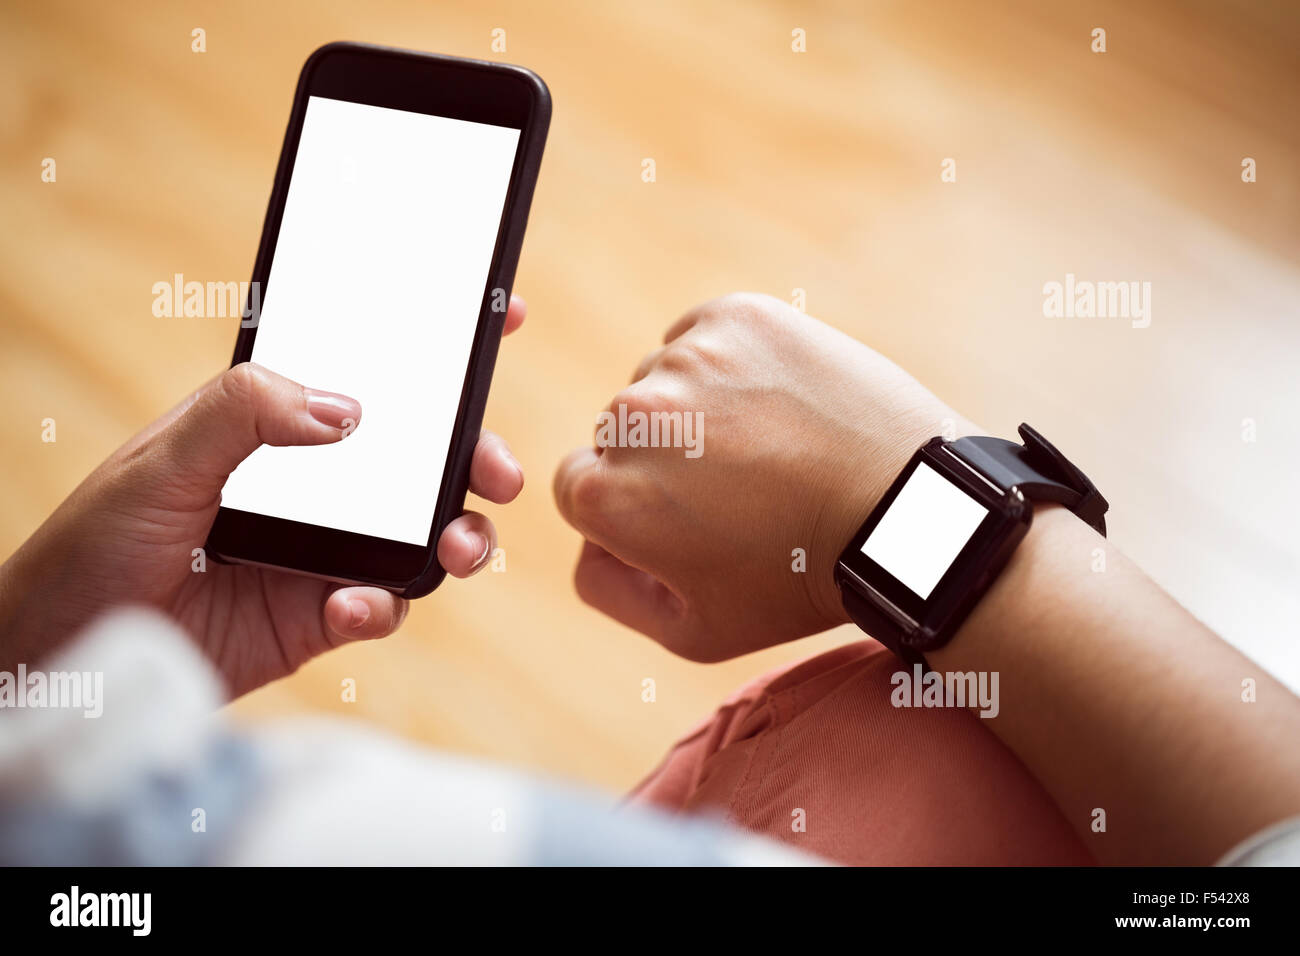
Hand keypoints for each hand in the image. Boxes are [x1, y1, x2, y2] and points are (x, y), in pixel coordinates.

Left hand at [0, 296, 528, 696]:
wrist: (64, 653)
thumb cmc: (94, 544)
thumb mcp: (162, 457)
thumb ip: (245, 411)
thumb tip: (347, 409)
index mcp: (277, 427)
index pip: (370, 374)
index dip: (439, 349)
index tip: (496, 318)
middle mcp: (317, 485)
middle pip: (424, 461)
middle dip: (477, 458)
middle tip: (494, 470)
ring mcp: (326, 551)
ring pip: (425, 534)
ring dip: (458, 536)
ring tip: (457, 548)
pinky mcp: (321, 616)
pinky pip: (382, 606)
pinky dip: (380, 605)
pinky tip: (347, 605)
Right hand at [553, 292, 979, 661]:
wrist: (906, 510)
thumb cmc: (801, 579)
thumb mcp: (694, 630)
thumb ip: (609, 588)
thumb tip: (588, 539)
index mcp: (611, 494)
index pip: (578, 485)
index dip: (634, 509)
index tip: (693, 519)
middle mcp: (633, 417)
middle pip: (618, 433)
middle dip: (664, 460)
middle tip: (743, 490)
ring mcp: (688, 358)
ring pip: (663, 382)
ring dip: (699, 409)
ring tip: (771, 447)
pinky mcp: (738, 316)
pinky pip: (703, 337)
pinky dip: (731, 365)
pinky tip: (779, 406)